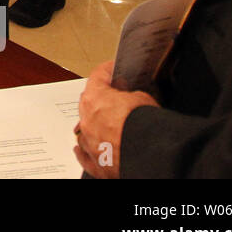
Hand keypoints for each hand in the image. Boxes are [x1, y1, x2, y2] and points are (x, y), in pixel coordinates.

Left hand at [74, 61, 158, 178]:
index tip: (112, 68)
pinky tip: (82, 149)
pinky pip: (85, 155)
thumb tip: (132, 97)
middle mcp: (87, 121)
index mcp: (94, 99)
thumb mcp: (143, 99)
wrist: (148, 156)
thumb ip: (133, 95)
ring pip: (85, 129)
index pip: (98, 76)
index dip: (107, 70)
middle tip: (113, 95)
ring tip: (106, 122)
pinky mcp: (96, 163)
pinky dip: (85, 150)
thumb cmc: (144, 126)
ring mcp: (89, 143)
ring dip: (94, 123)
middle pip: (88, 103)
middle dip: (100, 97)